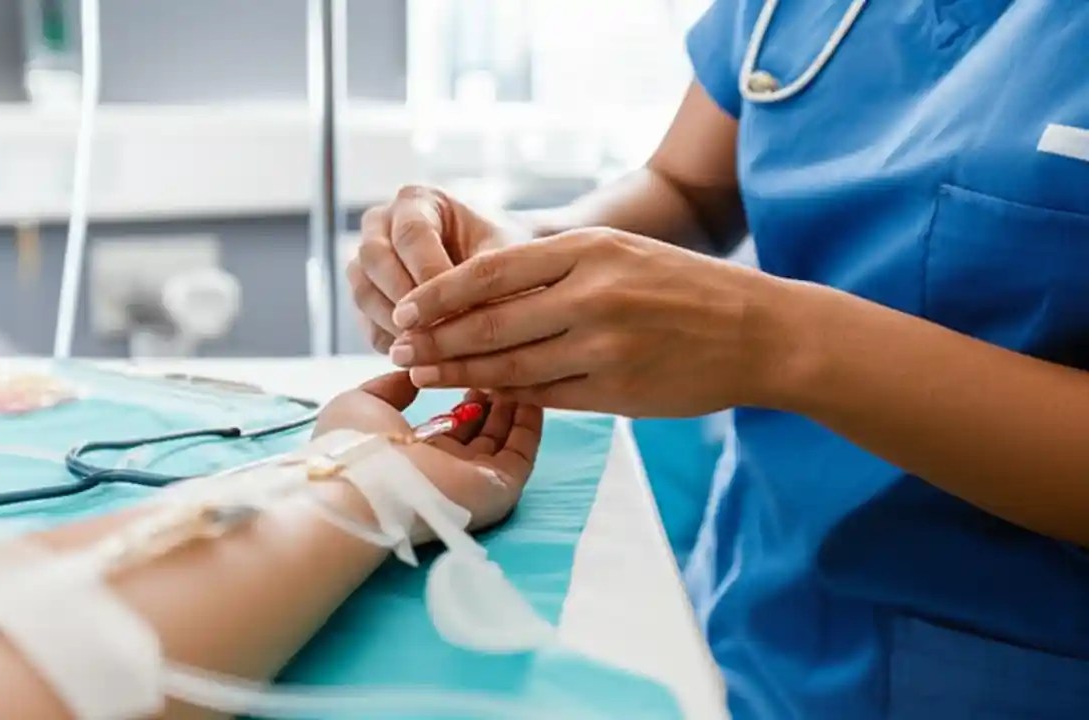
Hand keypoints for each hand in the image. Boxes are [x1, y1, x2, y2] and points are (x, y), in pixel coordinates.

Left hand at [314, 372, 543, 532]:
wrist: (362, 489)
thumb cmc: (352, 447)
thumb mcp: (360, 404)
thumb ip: (388, 389)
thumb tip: (409, 375)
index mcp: (414, 452)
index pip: (449, 422)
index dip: (462, 391)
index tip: (472, 360)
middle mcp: (445, 468)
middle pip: (480, 430)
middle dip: (493, 394)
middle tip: (502, 358)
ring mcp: (473, 481)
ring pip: (504, 440)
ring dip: (514, 404)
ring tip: (521, 365)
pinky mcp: (497, 488)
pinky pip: (522, 453)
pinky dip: (530, 423)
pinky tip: (532, 390)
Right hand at [347, 186, 524, 351]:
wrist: (500, 272)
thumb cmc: (503, 254)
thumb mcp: (503, 255)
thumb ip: (484, 278)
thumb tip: (467, 315)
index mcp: (416, 201)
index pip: (412, 233)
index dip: (429, 272)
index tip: (454, 305)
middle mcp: (381, 225)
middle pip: (374, 258)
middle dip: (404, 298)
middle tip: (433, 331)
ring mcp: (367, 262)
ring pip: (363, 291)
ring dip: (393, 324)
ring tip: (429, 349)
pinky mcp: (367, 298)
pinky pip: (366, 322)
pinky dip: (391, 343)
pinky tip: (421, 360)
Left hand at [385, 228, 790, 416]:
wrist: (758, 331)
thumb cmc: (683, 289)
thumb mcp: (621, 253)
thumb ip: (557, 266)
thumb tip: (481, 291)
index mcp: (588, 250)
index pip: (491, 272)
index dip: (439, 294)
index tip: (407, 309)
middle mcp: (591, 295)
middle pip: (490, 322)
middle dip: (435, 339)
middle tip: (398, 349)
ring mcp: (604, 347)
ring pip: (510, 365)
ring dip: (457, 373)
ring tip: (421, 375)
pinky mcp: (616, 391)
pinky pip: (544, 396)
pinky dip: (505, 396)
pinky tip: (477, 396)